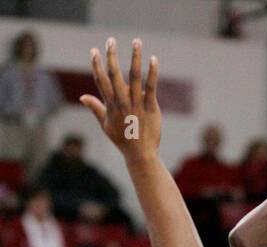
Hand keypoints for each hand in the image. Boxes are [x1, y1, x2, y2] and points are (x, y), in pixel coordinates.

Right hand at [80, 37, 160, 162]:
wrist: (140, 155)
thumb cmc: (122, 140)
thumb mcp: (105, 125)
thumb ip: (95, 108)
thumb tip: (82, 97)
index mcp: (110, 105)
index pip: (101, 81)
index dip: (96, 65)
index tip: (94, 51)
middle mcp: (122, 102)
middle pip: (114, 75)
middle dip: (111, 56)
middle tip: (110, 40)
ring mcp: (136, 104)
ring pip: (134, 77)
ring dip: (135, 57)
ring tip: (136, 41)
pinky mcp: (150, 107)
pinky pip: (151, 87)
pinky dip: (152, 73)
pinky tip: (153, 59)